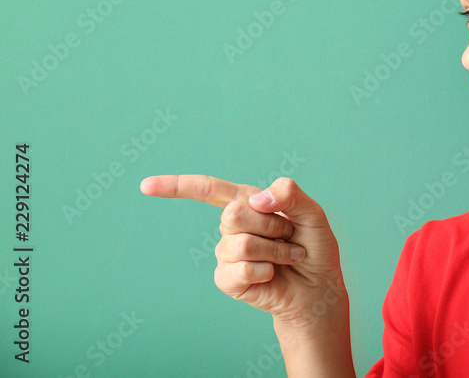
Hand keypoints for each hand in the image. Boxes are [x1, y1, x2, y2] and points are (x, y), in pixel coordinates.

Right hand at [140, 175, 347, 332]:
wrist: (318, 287)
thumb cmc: (314, 247)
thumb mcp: (312, 212)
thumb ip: (290, 194)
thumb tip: (257, 199)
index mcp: (249, 203)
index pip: (208, 189)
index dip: (176, 186)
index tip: (145, 186)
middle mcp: (233, 227)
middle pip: (234, 215)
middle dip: (271, 224)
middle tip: (289, 234)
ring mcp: (227, 254)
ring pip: (242, 244)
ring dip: (275, 250)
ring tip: (288, 255)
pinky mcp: (228, 280)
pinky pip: (239, 270)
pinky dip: (264, 270)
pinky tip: (272, 274)